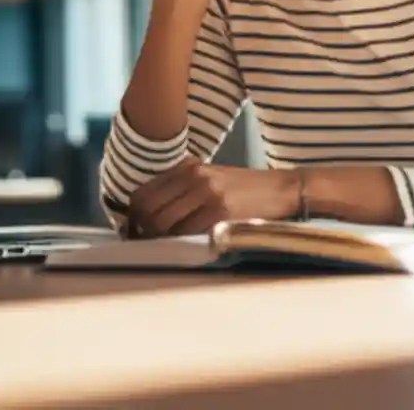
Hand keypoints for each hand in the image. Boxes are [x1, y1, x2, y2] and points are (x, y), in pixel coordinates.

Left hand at [128, 157, 298, 237]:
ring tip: (164, 247)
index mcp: (187, 167)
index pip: (143, 193)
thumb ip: (181, 189)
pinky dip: (181, 242)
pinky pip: (187, 233)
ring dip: (159, 240)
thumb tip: (148, 214)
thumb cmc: (243, 189)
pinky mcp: (220, 212)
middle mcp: (194, 176)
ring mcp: (206, 193)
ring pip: (163, 222)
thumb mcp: (209, 177)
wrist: (281, 190)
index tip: (134, 231)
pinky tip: (187, 245)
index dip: (132, 216)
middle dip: (141, 231)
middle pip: (148, 209)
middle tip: (145, 245)